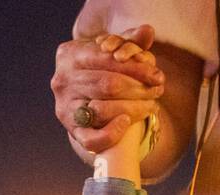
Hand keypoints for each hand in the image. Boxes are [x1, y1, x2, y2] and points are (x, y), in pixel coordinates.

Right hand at [53, 24, 163, 158]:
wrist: (87, 97)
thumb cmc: (104, 69)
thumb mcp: (114, 51)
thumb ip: (130, 41)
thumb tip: (147, 31)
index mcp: (70, 54)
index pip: (107, 60)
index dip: (135, 67)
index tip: (157, 75)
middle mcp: (62, 80)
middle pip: (107, 85)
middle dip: (138, 88)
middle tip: (157, 90)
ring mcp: (64, 107)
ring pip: (102, 109)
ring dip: (133, 109)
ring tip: (151, 105)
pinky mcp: (71, 130)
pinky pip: (91, 138)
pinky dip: (111, 133)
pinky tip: (128, 123)